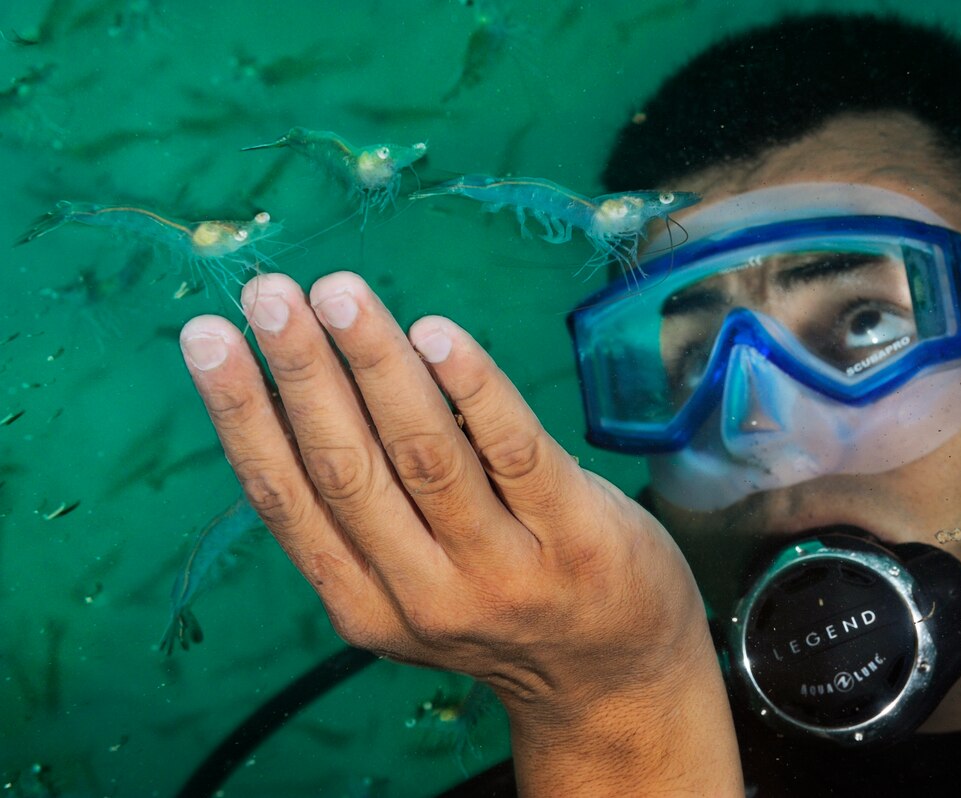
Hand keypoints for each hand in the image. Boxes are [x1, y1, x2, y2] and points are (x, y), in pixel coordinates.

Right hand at [179, 272, 740, 794]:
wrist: (615, 680)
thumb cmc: (505, 606)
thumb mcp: (416, 586)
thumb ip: (367, 517)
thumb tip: (303, 387)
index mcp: (365, 604)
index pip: (287, 501)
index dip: (242, 416)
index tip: (209, 338)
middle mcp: (424, 596)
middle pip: (348, 469)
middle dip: (302, 375)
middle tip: (272, 295)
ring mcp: (503, 572)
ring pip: (425, 453)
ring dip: (376, 364)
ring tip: (341, 295)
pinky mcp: (576, 540)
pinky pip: (514, 452)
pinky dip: (475, 390)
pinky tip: (439, 336)